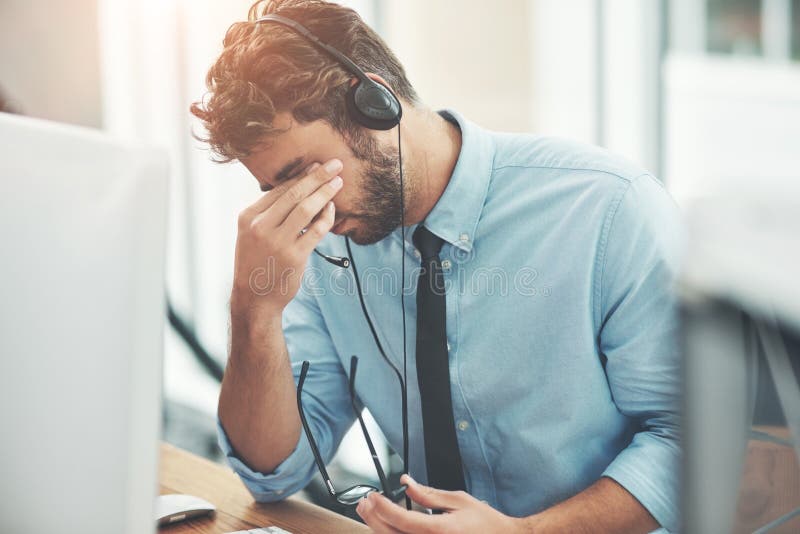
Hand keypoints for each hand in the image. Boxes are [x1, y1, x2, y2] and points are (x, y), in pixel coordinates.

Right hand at [231, 158, 342, 317]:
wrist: (254, 298)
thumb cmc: (257, 262)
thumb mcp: (251, 234)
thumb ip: (269, 213)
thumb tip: (297, 186)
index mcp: (248, 217)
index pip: (278, 190)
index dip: (301, 175)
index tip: (316, 164)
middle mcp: (260, 227)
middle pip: (294, 194)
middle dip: (316, 176)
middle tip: (334, 164)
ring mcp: (277, 242)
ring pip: (306, 209)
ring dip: (325, 193)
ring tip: (338, 182)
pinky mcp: (294, 256)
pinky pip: (315, 230)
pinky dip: (327, 217)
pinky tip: (333, 209)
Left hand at [356, 475, 528, 533]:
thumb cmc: (485, 524)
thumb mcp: (458, 501)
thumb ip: (429, 495)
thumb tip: (407, 484)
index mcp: (439, 531)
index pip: (400, 520)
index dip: (382, 507)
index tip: (373, 496)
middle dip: (374, 518)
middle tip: (365, 503)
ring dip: (379, 528)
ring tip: (370, 513)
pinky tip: (387, 528)